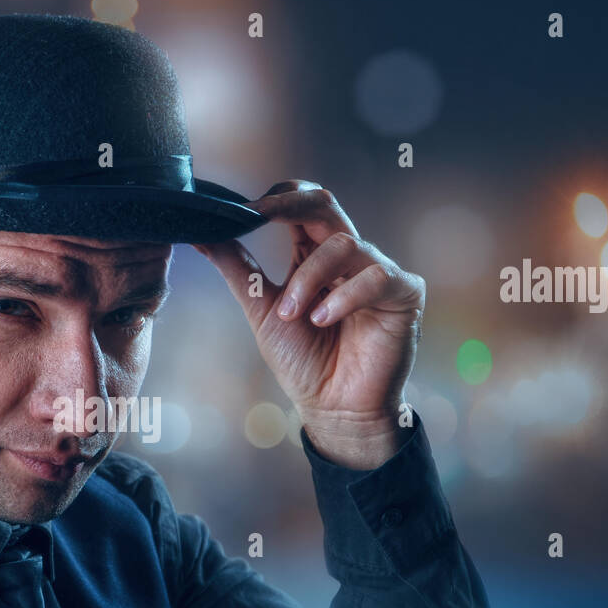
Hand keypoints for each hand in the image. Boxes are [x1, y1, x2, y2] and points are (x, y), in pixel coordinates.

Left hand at [194, 180, 425, 468]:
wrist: (333, 408)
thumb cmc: (303, 362)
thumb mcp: (261, 310)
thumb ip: (237, 268)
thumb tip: (203, 231)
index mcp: (313, 255)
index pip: (299, 204)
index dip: (273, 199)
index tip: (238, 211)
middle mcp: (346, 256)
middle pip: (323, 203)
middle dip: (287, 205)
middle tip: (255, 216)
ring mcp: (377, 270)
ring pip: (342, 244)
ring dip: (308, 280)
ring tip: (293, 315)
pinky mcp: (404, 292)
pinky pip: (375, 276)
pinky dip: (344, 297)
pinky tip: (324, 320)